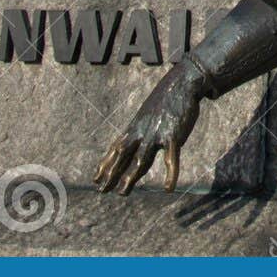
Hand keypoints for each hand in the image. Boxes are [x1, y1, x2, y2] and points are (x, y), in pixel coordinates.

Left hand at [94, 62, 205, 194]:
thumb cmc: (165, 99)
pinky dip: (170, 175)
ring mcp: (156, 135)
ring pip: (140, 160)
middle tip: (101, 190)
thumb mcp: (147, 113)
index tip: (95, 178)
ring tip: (122, 193)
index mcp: (135, 127)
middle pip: (122, 156)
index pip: (115, 149)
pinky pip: (171, 159)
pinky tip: (168, 188)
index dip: (105, 164)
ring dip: (130, 178)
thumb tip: (135, 137)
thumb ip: (141, 127)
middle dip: (111, 174)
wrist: (181, 83)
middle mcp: (141, 132)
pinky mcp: (173, 136)